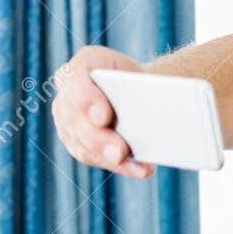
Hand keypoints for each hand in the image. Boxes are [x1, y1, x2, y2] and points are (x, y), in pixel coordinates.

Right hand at [51, 45, 155, 178]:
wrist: (136, 91)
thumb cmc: (140, 80)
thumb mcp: (141, 72)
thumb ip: (143, 86)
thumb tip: (164, 109)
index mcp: (85, 64)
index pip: (76, 78)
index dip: (88, 99)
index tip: (103, 116)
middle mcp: (68, 92)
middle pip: (76, 118)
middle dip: (99, 138)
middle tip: (119, 151)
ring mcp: (68, 120)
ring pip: (83, 142)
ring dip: (107, 156)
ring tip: (129, 163)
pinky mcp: (78, 142)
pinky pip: (94, 157)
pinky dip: (120, 166)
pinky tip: (142, 169)